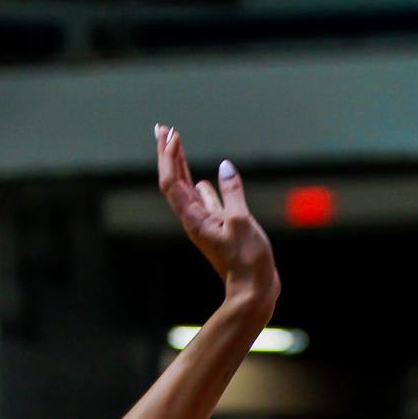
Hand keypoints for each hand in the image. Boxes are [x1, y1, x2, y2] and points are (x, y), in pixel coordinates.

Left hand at [156, 125, 276, 304]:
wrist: (255, 290)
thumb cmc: (248, 261)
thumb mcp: (242, 221)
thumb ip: (232, 193)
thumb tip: (225, 167)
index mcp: (194, 219)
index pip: (172, 182)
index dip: (170, 156)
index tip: (171, 134)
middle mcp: (194, 220)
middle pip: (174, 181)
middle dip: (168, 154)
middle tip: (163, 128)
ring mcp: (206, 224)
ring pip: (188, 189)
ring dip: (182, 165)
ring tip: (176, 144)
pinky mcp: (220, 228)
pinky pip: (206, 202)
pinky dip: (202, 186)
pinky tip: (202, 178)